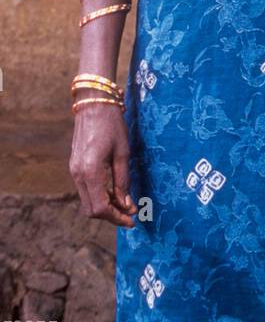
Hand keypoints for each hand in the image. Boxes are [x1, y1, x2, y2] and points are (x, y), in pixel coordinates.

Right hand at [70, 106, 137, 227]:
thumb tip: (127, 205)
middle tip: (131, 214)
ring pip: (87, 201)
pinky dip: (99, 195)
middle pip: (91, 209)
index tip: (132, 219)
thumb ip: (123, 180)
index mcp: (90, 171)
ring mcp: (74, 170)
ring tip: (125, 204)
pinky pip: (85, 189)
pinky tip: (114, 192)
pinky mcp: (75, 166)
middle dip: (111, 215)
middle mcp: (77, 174)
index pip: (100, 208)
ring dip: (105, 206)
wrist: (94, 103)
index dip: (117, 217)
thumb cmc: (112, 124)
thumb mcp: (123, 152)